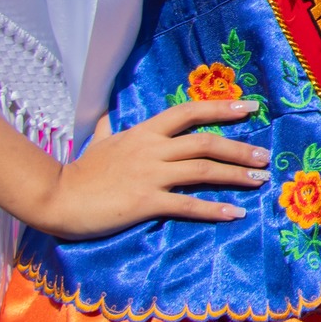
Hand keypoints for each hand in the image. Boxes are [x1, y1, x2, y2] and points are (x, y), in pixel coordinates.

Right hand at [27, 100, 270, 239]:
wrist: (56, 197)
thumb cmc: (79, 172)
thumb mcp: (97, 143)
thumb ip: (108, 128)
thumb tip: (106, 114)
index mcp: (144, 132)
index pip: (189, 112)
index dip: (221, 108)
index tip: (250, 107)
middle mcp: (152, 149)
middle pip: (205, 142)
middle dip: (239, 148)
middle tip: (265, 157)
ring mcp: (150, 175)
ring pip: (203, 171)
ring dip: (236, 175)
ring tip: (260, 181)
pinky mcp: (145, 202)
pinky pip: (187, 205)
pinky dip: (214, 209)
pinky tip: (235, 213)